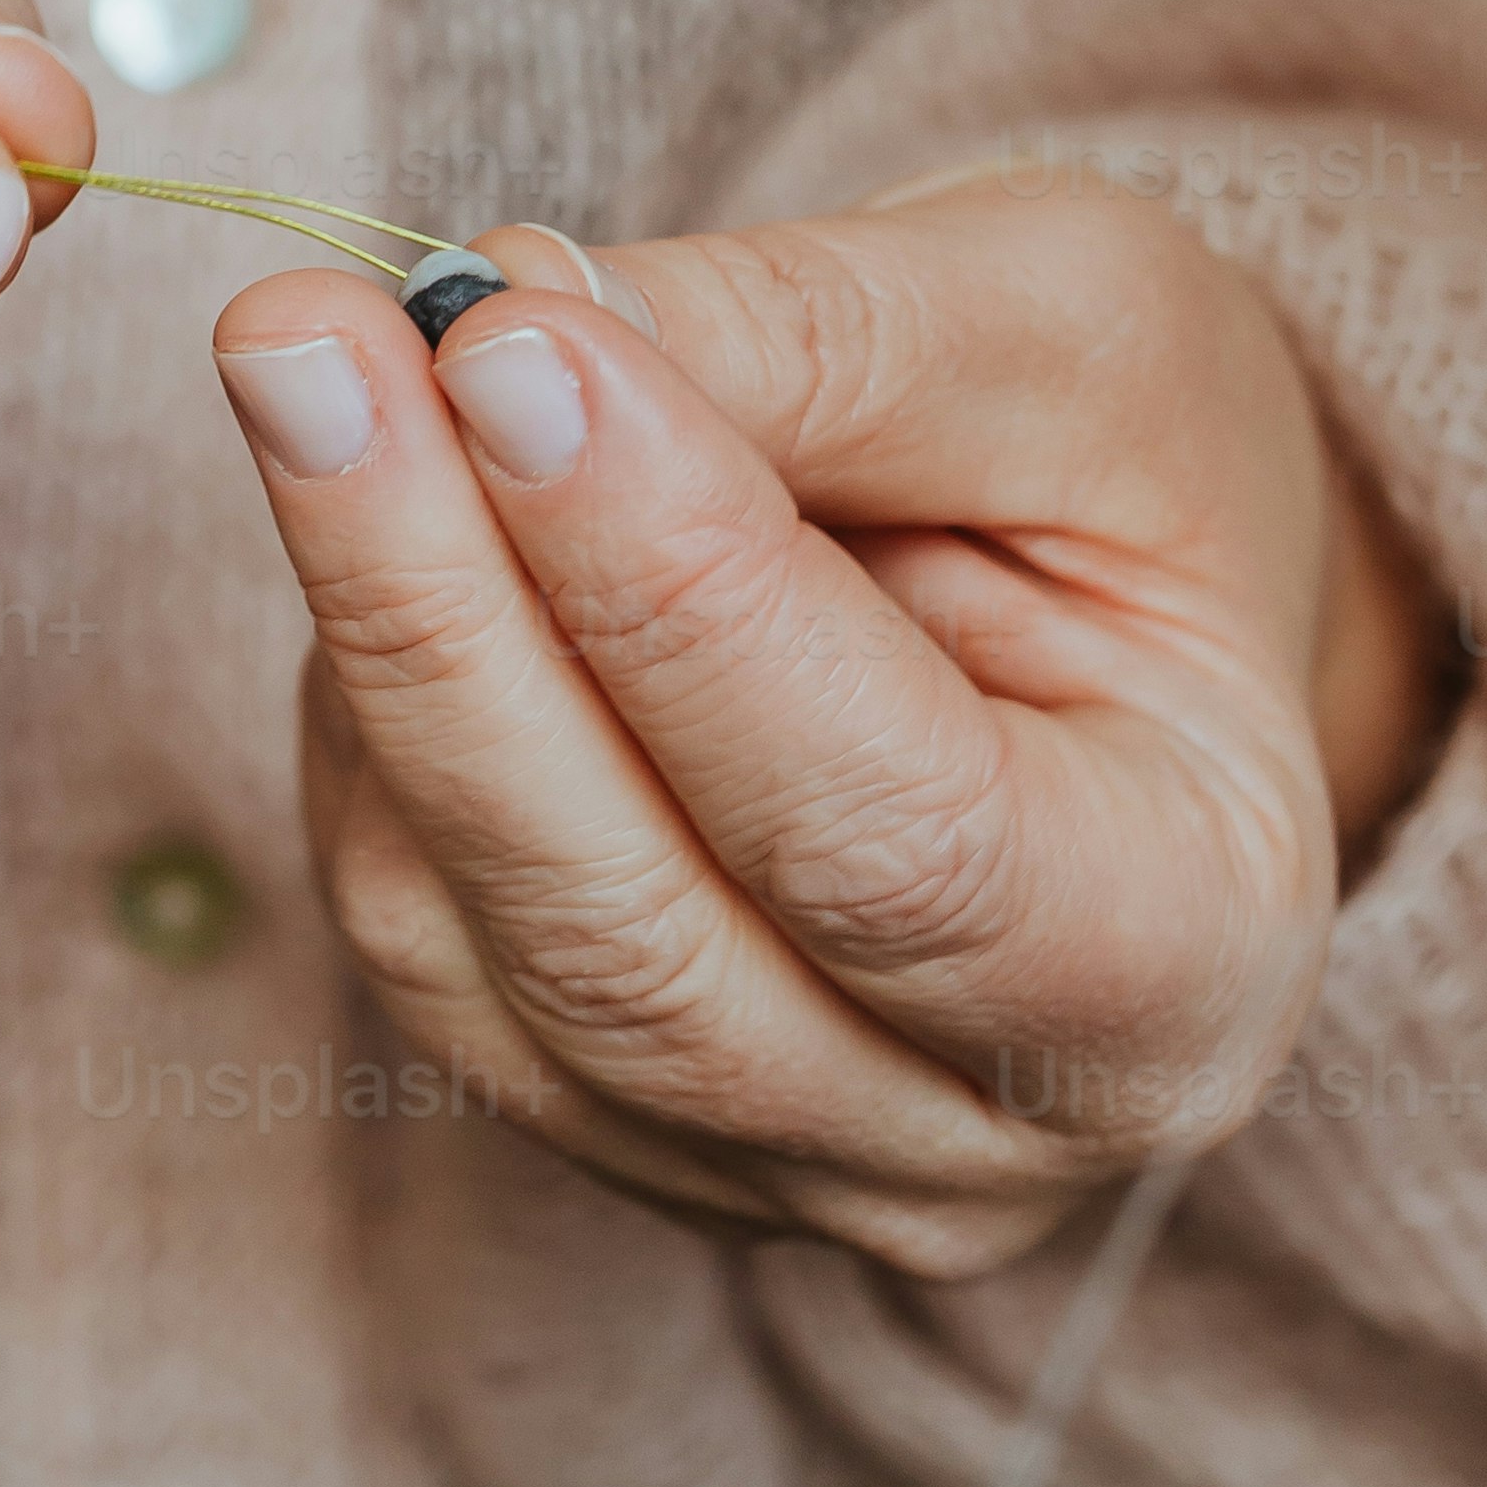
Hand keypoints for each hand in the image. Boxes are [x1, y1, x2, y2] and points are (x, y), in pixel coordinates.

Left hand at [214, 172, 1448, 1278]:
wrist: (1105, 618)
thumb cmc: (1132, 475)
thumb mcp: (1072, 333)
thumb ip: (820, 340)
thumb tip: (513, 325)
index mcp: (1184, 966)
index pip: (898, 837)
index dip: (682, 596)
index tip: (520, 351)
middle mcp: (972, 1144)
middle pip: (636, 934)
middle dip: (443, 612)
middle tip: (302, 342)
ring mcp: (752, 1161)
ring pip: (472, 942)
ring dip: (367, 632)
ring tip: (323, 359)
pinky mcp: (575, 1113)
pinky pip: (403, 921)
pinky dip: (361, 698)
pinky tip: (386, 509)